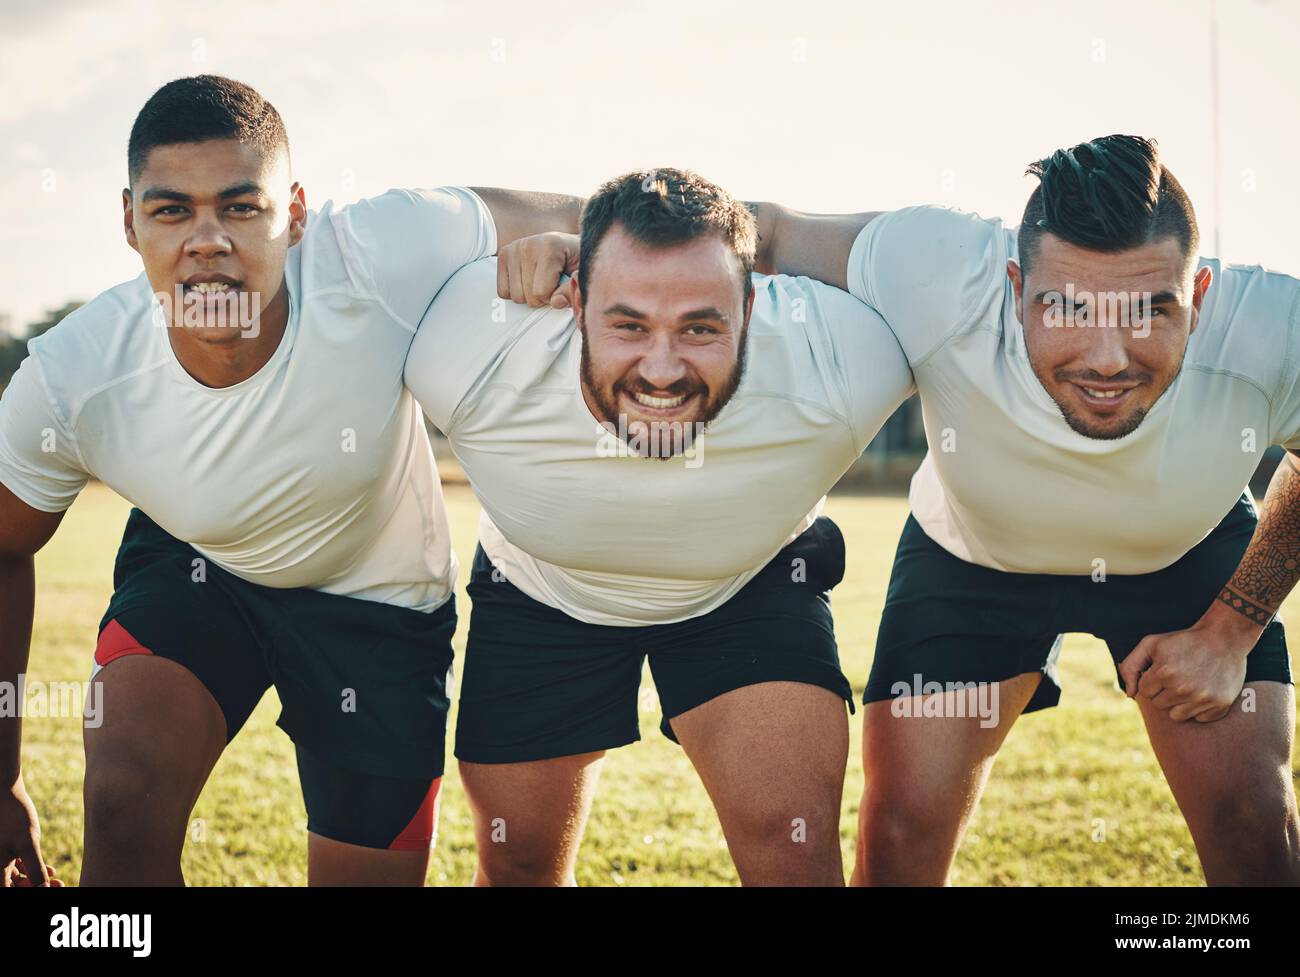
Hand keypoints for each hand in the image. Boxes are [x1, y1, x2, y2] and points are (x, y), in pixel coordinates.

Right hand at [1, 774, 54, 886]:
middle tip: (59, 885)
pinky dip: (33, 870)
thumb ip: (36, 868)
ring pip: (18, 879)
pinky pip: (18, 868)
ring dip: (37, 881)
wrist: (4, 790)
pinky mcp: (6, 850)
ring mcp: (0, 858)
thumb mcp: (27, 843)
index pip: (10, 893)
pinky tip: (51, 870)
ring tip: (58, 880)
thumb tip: (45, 889)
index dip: (28, 894)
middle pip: (14, 887)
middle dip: (35, 888)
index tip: (47, 891)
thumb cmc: (12, 816)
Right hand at [496, 231, 578, 308]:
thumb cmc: (578, 262)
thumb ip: (573, 291)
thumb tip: (556, 302)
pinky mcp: (504, 254)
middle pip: (528, 296)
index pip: (541, 292)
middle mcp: (528, 244)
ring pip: (515, 296)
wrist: (570, 247)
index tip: (562, 284)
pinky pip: (503, 291)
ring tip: (542, 280)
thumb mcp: (582, 276)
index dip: (554, 297)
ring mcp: (513, 249)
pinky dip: (516, 291)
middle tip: (552, 283)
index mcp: (550, 246)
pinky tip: (529, 280)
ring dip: (530, 295)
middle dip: (543, 297)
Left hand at [1118, 612, 1256, 722]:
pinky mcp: (1221, 704)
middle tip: (1178, 676)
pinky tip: (1204, 690)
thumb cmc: (1183, 641)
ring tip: (1189, 684)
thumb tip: (1130, 694)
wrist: (1224, 637)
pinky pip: (1199, 719)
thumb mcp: (1151, 644)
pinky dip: (1199, 708)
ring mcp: (1204, 698)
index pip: (1144, 691)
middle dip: (1163, 692)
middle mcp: (1183, 688)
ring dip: (1179, 703)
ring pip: (1177, 716)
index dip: (1151, 680)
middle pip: (1159, 705)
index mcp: (1164, 672)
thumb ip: (1131, 667)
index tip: (1163, 670)